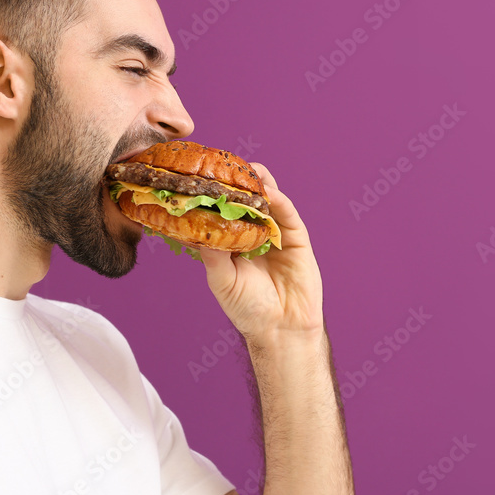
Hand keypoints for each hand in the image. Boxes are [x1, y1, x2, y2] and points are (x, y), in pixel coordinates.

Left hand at [198, 162, 323, 344]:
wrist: (281, 329)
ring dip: (261, 185)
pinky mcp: (296, 239)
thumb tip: (198, 230)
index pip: (223, 212)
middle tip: (230, 166)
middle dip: (240, 184)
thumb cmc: (248, 309)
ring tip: (252, 171)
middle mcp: (254, 234)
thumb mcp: (222, 281)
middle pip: (247, 201)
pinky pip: (288, 216)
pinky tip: (271, 192)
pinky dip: (280, 201)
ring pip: (269, 203)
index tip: (205, 176)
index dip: (216, 195)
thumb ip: (213, 256)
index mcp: (232, 243)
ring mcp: (276, 235)